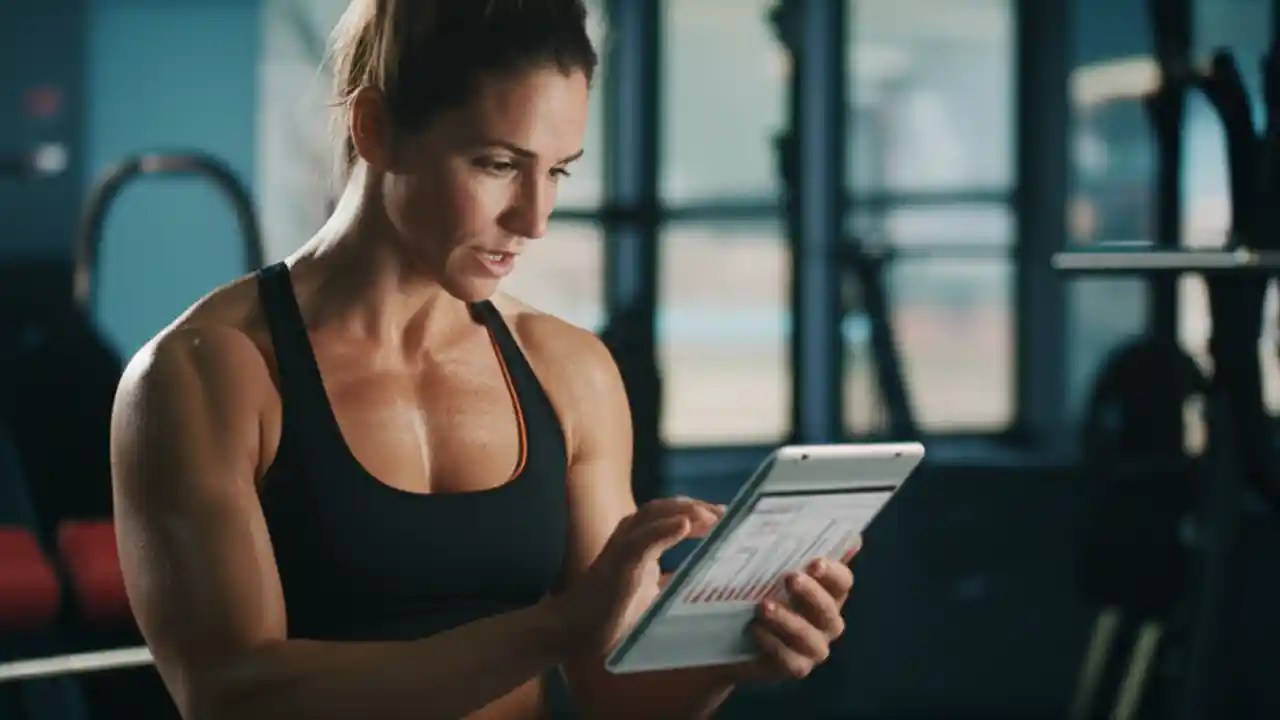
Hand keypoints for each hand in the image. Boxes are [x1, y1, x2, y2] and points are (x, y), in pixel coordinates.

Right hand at [549, 497, 723, 656]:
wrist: (577, 630)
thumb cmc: (614, 611)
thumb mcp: (653, 593)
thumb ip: (674, 581)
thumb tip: (708, 586)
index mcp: (640, 540)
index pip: (672, 514)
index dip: (699, 512)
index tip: (726, 517)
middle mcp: (631, 535)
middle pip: (666, 507)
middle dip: (697, 506)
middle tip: (726, 513)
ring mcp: (623, 546)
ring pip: (653, 515)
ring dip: (684, 511)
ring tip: (711, 515)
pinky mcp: (617, 562)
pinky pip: (641, 539)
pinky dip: (663, 529)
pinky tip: (684, 525)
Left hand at [732, 538, 860, 683]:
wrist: (726, 636)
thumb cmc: (750, 591)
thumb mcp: (755, 565)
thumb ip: (764, 543)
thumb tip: (741, 507)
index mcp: (825, 591)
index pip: (842, 581)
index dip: (833, 571)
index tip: (815, 561)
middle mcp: (825, 620)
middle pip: (830, 608)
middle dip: (812, 593)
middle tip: (790, 578)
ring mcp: (813, 647)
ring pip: (811, 637)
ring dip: (789, 620)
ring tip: (764, 606)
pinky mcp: (794, 667)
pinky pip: (791, 660)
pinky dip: (774, 644)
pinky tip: (756, 629)